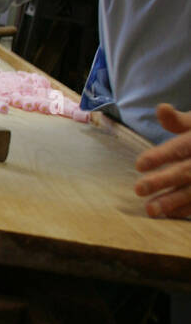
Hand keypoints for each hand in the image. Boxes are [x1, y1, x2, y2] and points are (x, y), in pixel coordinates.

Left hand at [135, 104, 190, 218]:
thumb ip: (177, 120)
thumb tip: (160, 108)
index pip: (179, 148)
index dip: (160, 156)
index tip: (139, 164)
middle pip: (185, 172)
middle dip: (163, 181)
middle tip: (138, 189)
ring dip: (172, 202)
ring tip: (150, 209)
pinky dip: (185, 210)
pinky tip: (168, 215)